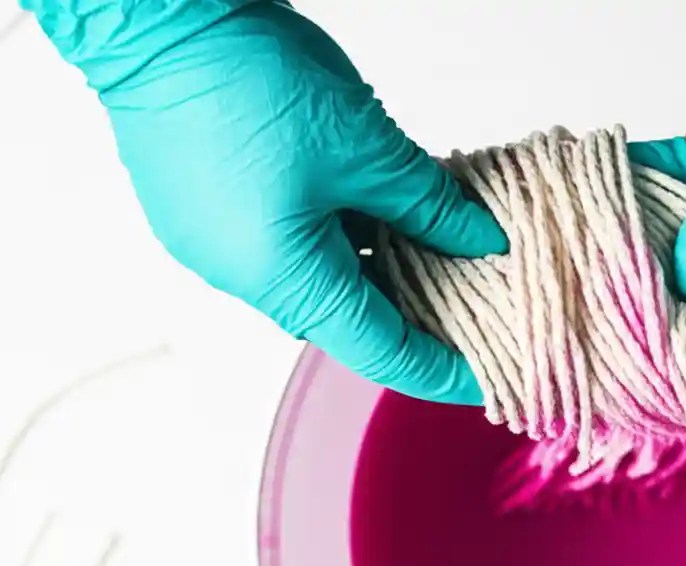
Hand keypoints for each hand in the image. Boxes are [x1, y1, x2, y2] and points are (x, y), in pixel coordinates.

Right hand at [27, 1, 506, 403]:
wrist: (157, 23)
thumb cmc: (248, 80)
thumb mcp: (367, 149)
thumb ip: (431, 206)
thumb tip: (483, 241)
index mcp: (285, 279)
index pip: (385, 353)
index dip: (446, 370)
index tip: (494, 376)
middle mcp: (247, 278)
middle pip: (353, 320)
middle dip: (421, 314)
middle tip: (482, 301)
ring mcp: (224, 246)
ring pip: (324, 278)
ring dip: (383, 269)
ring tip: (445, 250)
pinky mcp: (213, 212)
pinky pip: (293, 245)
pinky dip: (345, 238)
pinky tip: (388, 210)